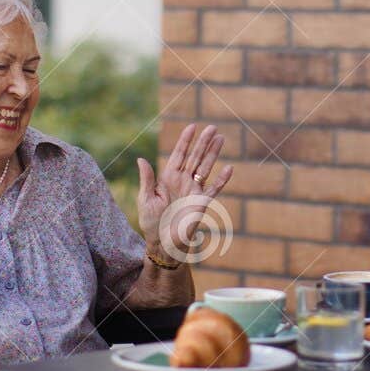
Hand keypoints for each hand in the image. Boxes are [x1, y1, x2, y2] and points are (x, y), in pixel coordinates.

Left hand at [137, 123, 233, 262]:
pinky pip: (214, 189)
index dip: (185, 141)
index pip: (179, 155)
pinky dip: (222, 179)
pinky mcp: (202, 203)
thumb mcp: (145, 199)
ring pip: (206, 168)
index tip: (192, 127)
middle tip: (212, 128)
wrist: (163, 243)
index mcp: (168, 178)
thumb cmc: (151, 222)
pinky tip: (228, 168)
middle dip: (203, 142)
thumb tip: (141, 159)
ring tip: (221, 138)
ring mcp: (194, 191)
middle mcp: (183, 181)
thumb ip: (147, 179)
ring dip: (213, 154)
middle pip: (195, 157)